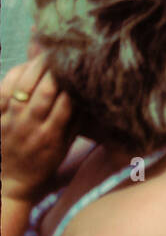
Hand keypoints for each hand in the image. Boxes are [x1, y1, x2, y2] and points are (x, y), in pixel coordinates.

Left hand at [0, 54, 76, 202]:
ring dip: (36, 66)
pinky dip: (15, 75)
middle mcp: (31, 128)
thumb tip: (87, 94)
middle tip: (65, 51)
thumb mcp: (64, 148)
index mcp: (51, 137)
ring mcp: (10, 122)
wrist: (8, 184)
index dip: (74, 81)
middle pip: (46, 91)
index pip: (66, 102)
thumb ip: (75, 121)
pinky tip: (26, 66)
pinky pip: (4, 90)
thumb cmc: (41, 165)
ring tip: (47, 52)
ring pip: (23, 87)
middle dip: (56, 69)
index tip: (82, 65)